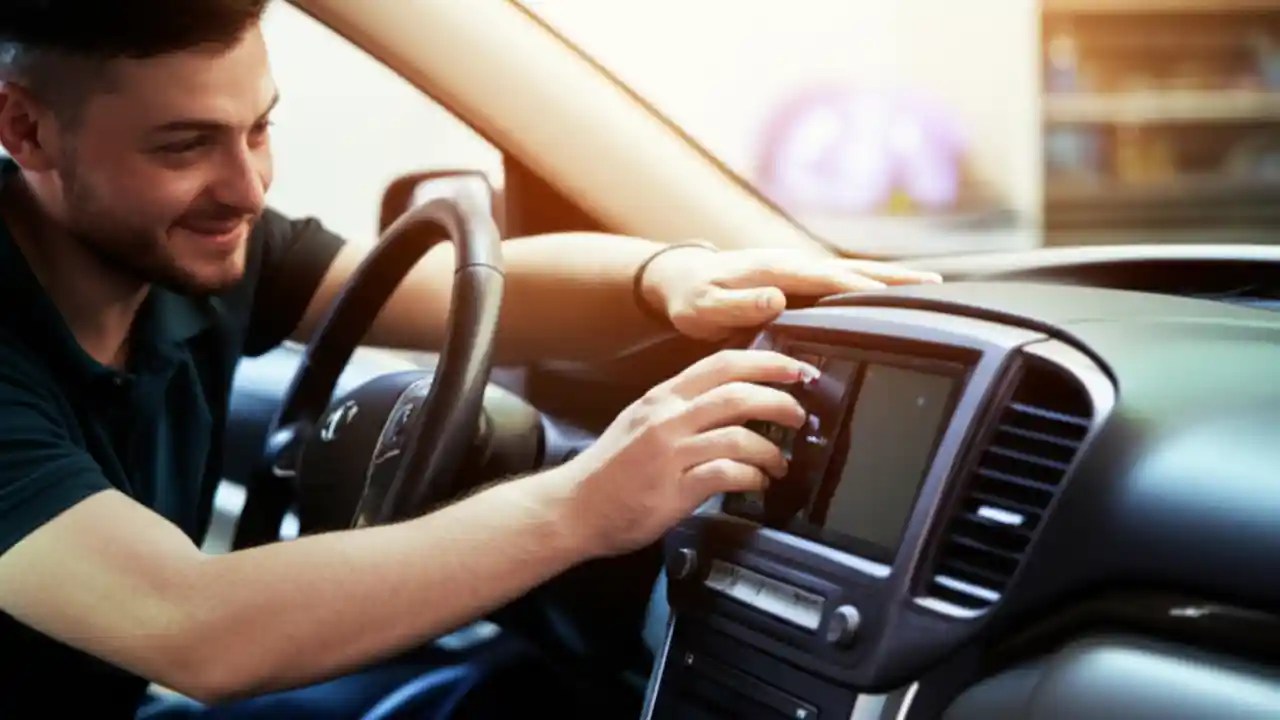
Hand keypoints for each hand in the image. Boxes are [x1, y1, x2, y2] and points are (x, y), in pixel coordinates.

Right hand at [560, 349, 819, 557]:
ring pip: (738, 435)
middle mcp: (666, 418)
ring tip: (780, 461)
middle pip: (737, 393)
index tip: (795, 369)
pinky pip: (727, 474)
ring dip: (771, 449)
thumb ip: (680, 409)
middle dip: (779, 400)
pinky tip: (758, 483)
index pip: (721, 364)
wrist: (572, 508)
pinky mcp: (674, 489)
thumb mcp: (642, 423)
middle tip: (800, 413)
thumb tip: (730, 404)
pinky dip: (752, 477)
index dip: (766, 362)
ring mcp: (670, 453)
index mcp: (662, 398)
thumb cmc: (611, 470)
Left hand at [640, 246, 942, 340]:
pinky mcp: (798, 281)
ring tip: (932, 291)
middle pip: (856, 272)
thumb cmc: (690, 298)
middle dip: (897, 280)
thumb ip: (737, 306)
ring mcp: (799, 271)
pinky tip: (890, 299)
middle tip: (941, 290)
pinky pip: (841, 283)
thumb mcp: (704, 308)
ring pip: (854, 274)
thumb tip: (775, 300)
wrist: (677, 279)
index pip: (834, 279)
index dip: (871, 286)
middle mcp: (795, 265)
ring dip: (890, 281)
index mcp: (779, 272)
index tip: (906, 294)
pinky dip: (870, 286)